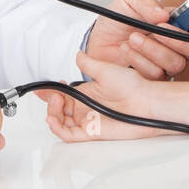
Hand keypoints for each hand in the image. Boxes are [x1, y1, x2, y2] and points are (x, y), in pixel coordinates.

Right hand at [40, 52, 172, 142]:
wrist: (146, 102)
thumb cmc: (132, 87)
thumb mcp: (106, 70)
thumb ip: (88, 64)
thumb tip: (78, 54)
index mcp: (87, 93)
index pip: (63, 95)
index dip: (50, 93)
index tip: (41, 89)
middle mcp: (86, 108)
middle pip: (59, 110)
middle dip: (50, 103)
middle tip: (52, 95)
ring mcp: (88, 121)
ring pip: (61, 123)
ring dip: (52, 114)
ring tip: (55, 103)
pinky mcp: (91, 133)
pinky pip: (69, 134)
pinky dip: (58, 129)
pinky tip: (53, 119)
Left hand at [85, 0, 188, 79]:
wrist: (96, 40)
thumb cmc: (117, 20)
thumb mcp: (129, 0)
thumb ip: (146, 1)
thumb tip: (164, 13)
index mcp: (179, 24)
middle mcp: (177, 46)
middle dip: (180, 41)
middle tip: (159, 30)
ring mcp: (166, 64)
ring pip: (176, 64)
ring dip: (153, 49)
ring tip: (133, 37)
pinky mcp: (153, 80)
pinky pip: (157, 75)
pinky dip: (140, 60)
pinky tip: (128, 50)